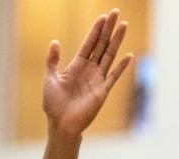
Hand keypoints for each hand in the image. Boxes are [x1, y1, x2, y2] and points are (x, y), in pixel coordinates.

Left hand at [42, 9, 131, 136]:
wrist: (60, 124)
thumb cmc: (53, 105)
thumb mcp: (50, 79)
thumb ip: (53, 61)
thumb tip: (55, 42)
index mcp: (76, 66)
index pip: (89, 44)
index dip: (95, 30)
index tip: (103, 17)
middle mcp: (89, 70)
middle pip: (101, 45)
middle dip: (108, 29)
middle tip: (116, 13)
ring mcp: (97, 79)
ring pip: (109, 55)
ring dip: (116, 41)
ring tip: (124, 25)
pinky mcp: (102, 91)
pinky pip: (114, 76)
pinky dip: (121, 66)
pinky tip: (129, 55)